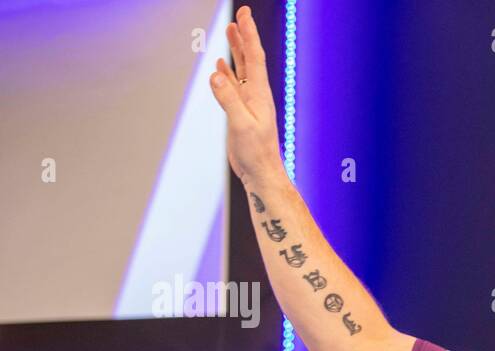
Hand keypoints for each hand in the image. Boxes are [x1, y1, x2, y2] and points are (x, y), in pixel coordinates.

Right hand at [208, 5, 285, 188]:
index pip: (254, 57)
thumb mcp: (241, 125)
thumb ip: (229, 99)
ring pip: (241, 70)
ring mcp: (248, 103)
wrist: (261, 173)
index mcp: (259, 94)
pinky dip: (227, 74)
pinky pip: (233, 86)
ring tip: (230, 32)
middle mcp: (256, 94)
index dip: (249, 34)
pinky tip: (221, 67)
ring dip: (236, 50)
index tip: (244, 13)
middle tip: (240, 15)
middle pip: (249, 58)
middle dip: (244, 36)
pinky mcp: (240, 112)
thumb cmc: (256, 153)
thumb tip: (216, 74)